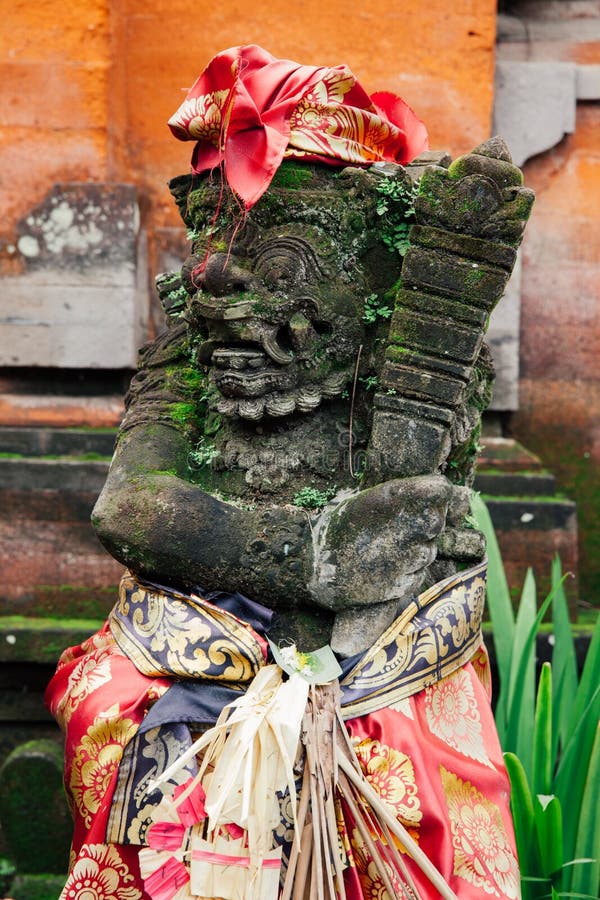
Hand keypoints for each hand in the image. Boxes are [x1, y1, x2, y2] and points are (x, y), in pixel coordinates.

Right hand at [308, 474, 451, 611]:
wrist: (315, 570)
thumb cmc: (338, 531)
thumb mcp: (362, 502)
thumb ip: (398, 497)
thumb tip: (439, 489)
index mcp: (387, 501)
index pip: (437, 490)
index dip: (439, 490)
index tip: (437, 490)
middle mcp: (400, 529)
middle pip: (436, 519)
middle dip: (429, 519)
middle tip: (407, 522)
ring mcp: (402, 560)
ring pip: (429, 549)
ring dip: (418, 546)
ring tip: (390, 546)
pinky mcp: (399, 584)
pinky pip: (418, 572)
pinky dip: (409, 569)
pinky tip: (387, 564)